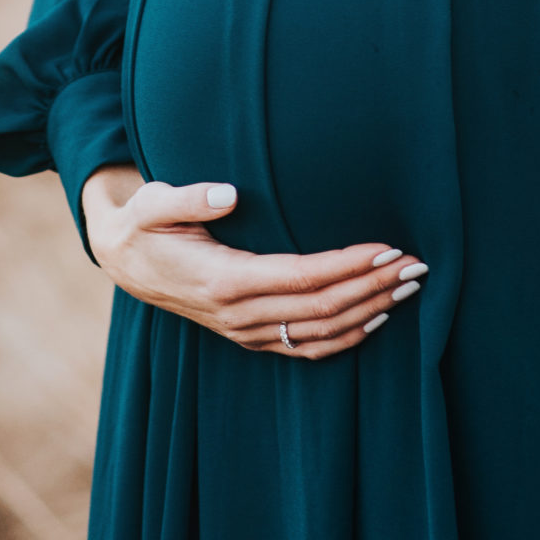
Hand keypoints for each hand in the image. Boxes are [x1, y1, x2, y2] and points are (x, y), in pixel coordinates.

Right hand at [80, 167, 425, 360]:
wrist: (123, 261)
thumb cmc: (143, 224)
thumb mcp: (152, 202)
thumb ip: (187, 196)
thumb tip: (229, 192)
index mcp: (223, 280)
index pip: (302, 278)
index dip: (348, 266)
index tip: (387, 248)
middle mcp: (239, 314)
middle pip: (322, 309)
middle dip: (373, 287)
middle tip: (417, 265)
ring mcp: (245, 331)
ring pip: (321, 334)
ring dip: (369, 312)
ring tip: (408, 288)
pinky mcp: (250, 335)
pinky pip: (306, 347)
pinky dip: (347, 337)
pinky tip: (375, 319)